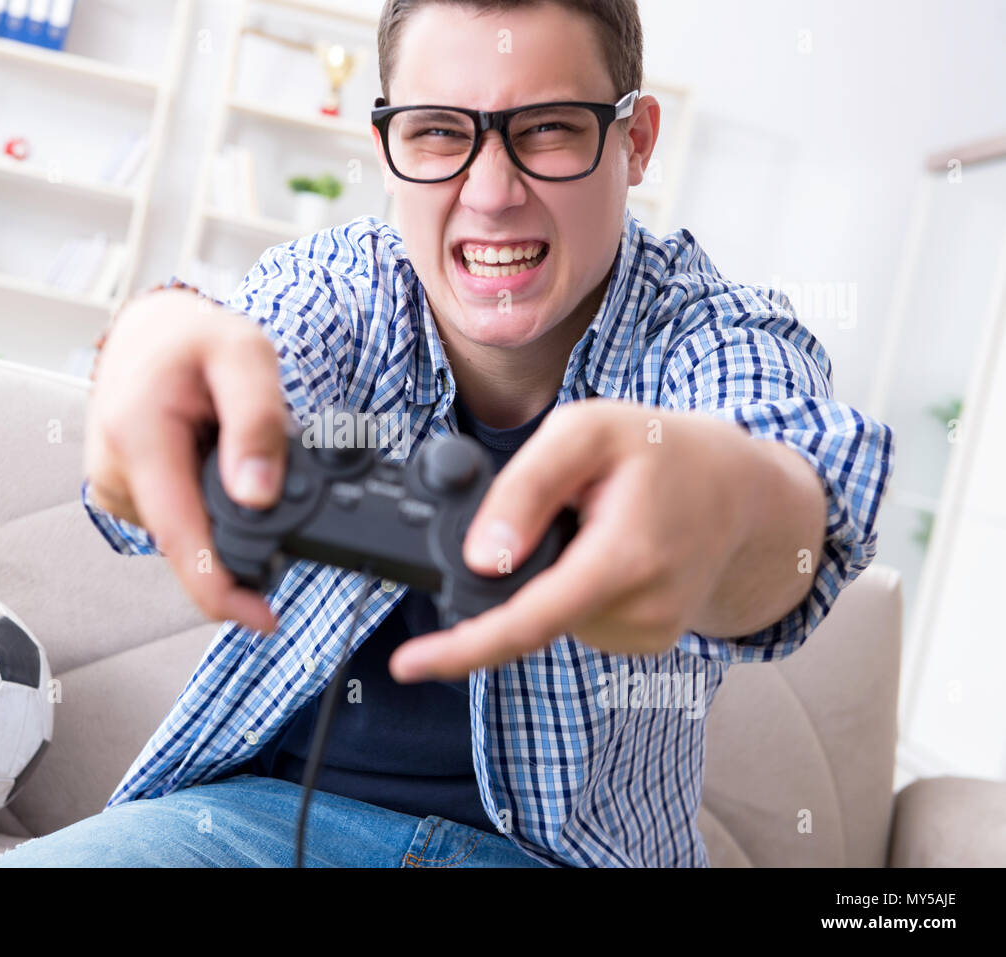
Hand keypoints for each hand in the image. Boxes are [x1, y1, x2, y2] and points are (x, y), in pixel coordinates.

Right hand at [83, 289, 285, 633]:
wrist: (148, 332)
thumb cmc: (192, 339)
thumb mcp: (246, 354)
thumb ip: (256, 421)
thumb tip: (258, 495)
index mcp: (138, 436)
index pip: (180, 535)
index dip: (221, 589)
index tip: (262, 618)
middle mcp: (114, 471)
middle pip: (190, 541)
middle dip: (240, 533)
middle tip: (268, 473)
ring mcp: (112, 488)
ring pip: (187, 532)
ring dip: (221, 510)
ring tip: (226, 448)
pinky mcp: (120, 497)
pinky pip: (177, 520)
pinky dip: (203, 502)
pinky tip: (206, 461)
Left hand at [387, 399, 817, 681]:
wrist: (743, 491)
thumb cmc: (665, 451)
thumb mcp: (586, 432)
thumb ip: (525, 490)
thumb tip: (480, 559)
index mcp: (624, 558)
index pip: (529, 620)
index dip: (463, 648)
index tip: (409, 666)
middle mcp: (640, 611)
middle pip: (530, 612)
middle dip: (515, 571)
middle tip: (559, 511)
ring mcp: (646, 633)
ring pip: (551, 615)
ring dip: (548, 574)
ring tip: (595, 521)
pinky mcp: (645, 641)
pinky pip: (576, 618)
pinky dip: (570, 586)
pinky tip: (605, 549)